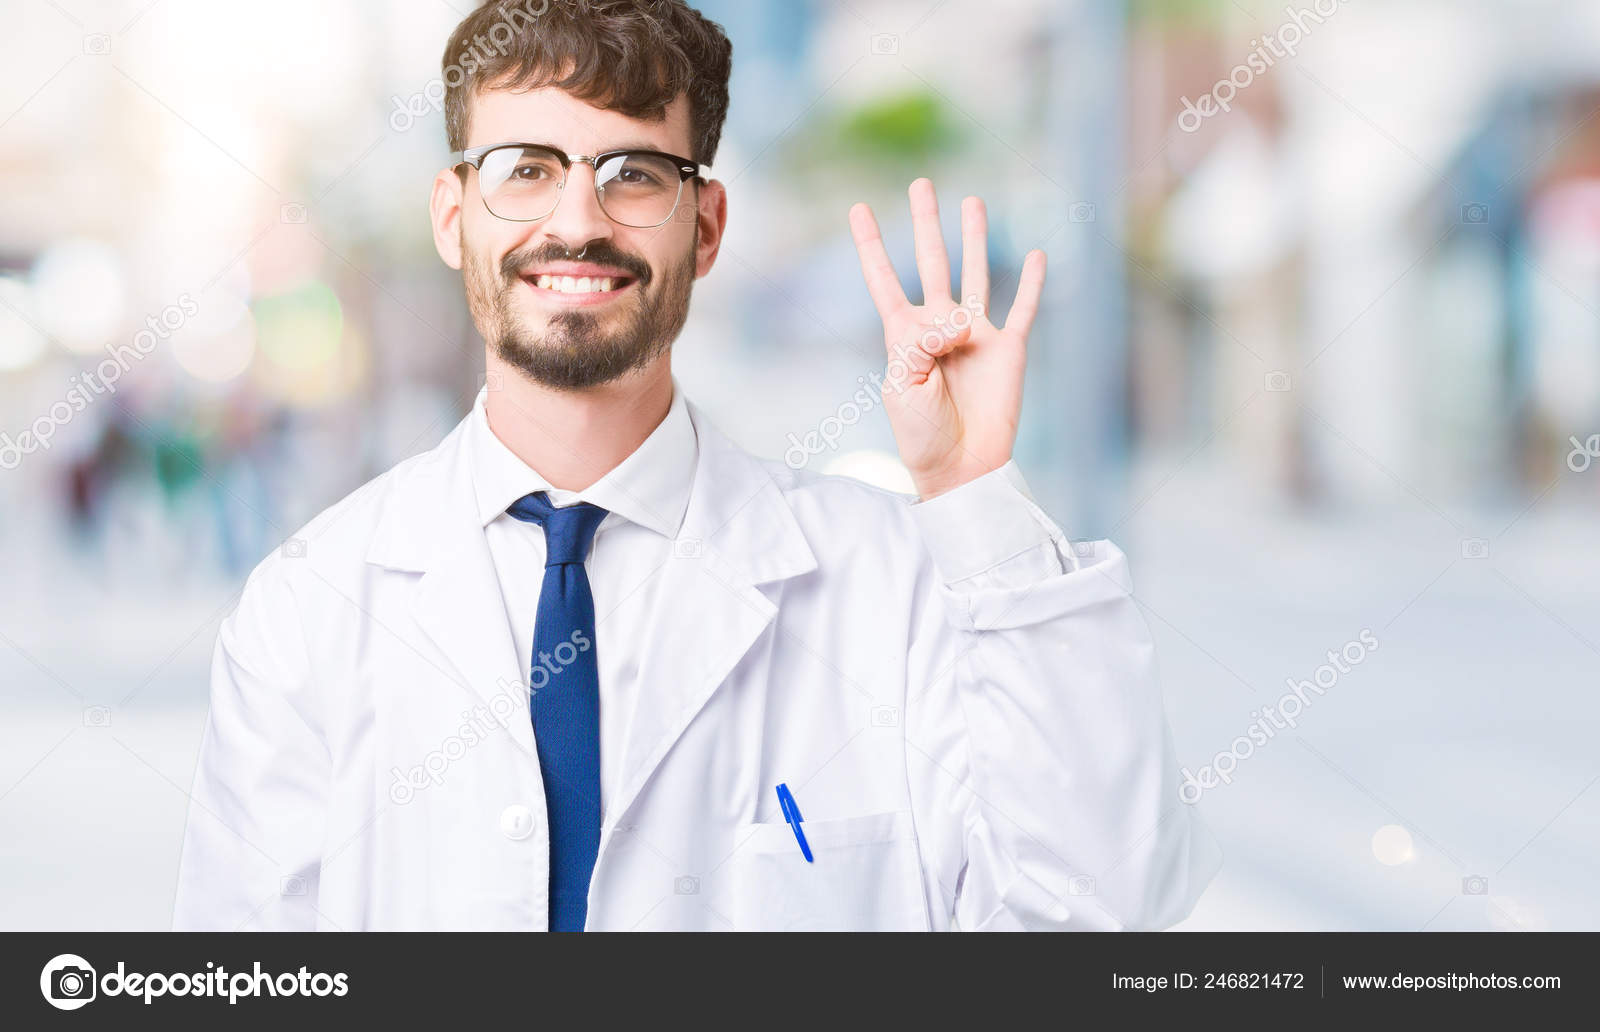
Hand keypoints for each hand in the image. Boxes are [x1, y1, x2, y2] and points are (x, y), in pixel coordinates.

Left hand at [849, 179, 1046, 499]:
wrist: (959, 467)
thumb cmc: (921, 432)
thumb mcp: (903, 386)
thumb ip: (921, 344)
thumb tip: (959, 320)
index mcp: (904, 334)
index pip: (884, 279)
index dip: (871, 245)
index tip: (859, 209)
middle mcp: (939, 326)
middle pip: (932, 261)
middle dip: (926, 223)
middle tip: (922, 184)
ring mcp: (975, 335)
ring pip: (975, 273)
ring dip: (974, 239)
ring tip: (972, 202)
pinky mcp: (1008, 349)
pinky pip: (1022, 309)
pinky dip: (1032, 283)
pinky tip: (1037, 255)